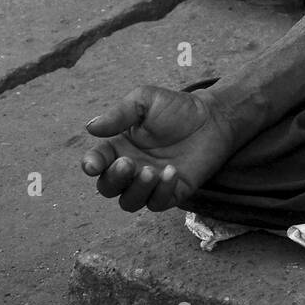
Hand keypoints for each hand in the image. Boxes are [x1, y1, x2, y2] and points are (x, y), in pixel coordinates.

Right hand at [80, 86, 236, 212]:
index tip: (93, 164)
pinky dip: (161, 192)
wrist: (213, 118)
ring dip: (136, 190)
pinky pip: (157, 203)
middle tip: (128, 163)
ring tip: (151, 170)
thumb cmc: (177, 108)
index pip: (96, 162)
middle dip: (114, 179)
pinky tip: (172, 172)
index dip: (91, 165)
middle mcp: (131, 168)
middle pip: (108, 187)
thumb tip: (90, 127)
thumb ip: (120, 113)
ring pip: (129, 202)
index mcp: (119, 147)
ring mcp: (150, 183)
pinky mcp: (171, 192)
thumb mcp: (146, 100)